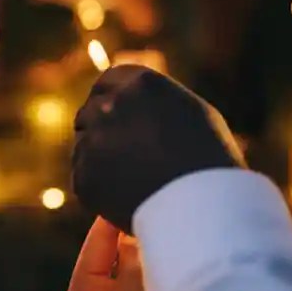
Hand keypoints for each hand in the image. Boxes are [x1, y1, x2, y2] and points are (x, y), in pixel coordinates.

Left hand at [64, 217, 155, 290]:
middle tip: (161, 209)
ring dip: (140, 253)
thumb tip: (134, 230)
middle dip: (132, 230)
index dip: (116, 213)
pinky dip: (143, 273)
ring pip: (121, 264)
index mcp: (81, 289)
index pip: (98, 238)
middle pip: (109, 247)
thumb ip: (131, 273)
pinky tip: (159, 267)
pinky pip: (127, 282)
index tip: (140, 190)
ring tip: (164, 234)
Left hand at [72, 66, 243, 232]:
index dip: (111, 103)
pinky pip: (83, 177)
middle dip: (101, 131)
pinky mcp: (84, 176)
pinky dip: (98, 187)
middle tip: (122, 156)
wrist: (206, 207)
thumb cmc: (208, 160)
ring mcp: (93, 140)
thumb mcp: (188, 112)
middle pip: (90, 113)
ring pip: (83, 146)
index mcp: (140, 82)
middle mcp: (111, 104)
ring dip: (98, 159)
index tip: (118, 121)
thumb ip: (152, 101)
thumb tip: (131, 101)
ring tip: (133, 180)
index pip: (108, 83)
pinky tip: (127, 197)